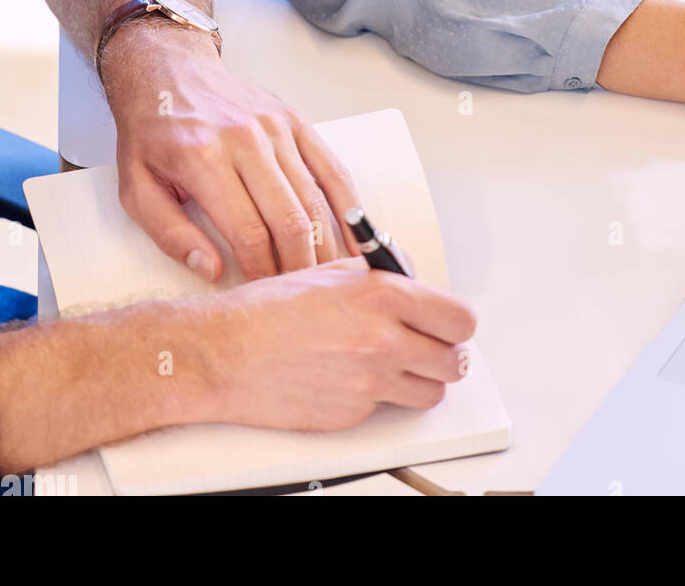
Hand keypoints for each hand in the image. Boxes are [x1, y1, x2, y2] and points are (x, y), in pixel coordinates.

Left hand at [100, 20, 360, 281]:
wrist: (168, 72)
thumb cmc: (151, 133)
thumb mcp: (136, 188)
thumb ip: (170, 234)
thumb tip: (213, 270)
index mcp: (203, 159)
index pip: (248, 231)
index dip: (263, 273)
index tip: (267, 299)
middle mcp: (246, 140)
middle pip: (291, 218)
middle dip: (302, 267)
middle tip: (306, 297)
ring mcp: (277, 128)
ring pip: (316, 197)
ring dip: (328, 243)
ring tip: (334, 279)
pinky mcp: (296, 121)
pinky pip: (331, 168)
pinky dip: (348, 205)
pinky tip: (356, 235)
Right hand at [191, 257, 475, 430]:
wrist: (226, 352)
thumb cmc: (269, 311)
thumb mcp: (333, 271)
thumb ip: (383, 275)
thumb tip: (415, 282)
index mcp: (383, 295)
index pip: (458, 318)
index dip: (456, 325)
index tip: (449, 326)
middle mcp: (383, 339)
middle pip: (454, 361)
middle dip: (445, 355)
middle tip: (429, 348)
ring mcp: (370, 382)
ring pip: (431, 392)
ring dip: (421, 382)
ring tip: (396, 367)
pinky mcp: (353, 414)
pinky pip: (388, 409)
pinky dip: (380, 398)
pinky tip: (354, 378)